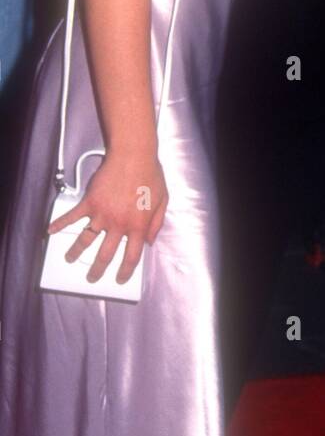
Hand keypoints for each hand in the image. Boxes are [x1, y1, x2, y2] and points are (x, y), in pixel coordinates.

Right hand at [47, 148, 167, 283]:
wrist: (133, 155)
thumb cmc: (150, 174)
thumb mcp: (163, 200)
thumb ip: (156, 223)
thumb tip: (149, 241)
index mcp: (138, 226)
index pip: (131, 256)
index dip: (125, 271)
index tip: (120, 279)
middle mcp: (118, 224)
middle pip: (105, 255)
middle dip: (97, 269)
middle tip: (92, 277)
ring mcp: (102, 214)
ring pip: (85, 240)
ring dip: (76, 252)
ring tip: (70, 260)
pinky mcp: (89, 202)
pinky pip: (72, 217)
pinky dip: (60, 224)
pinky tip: (51, 230)